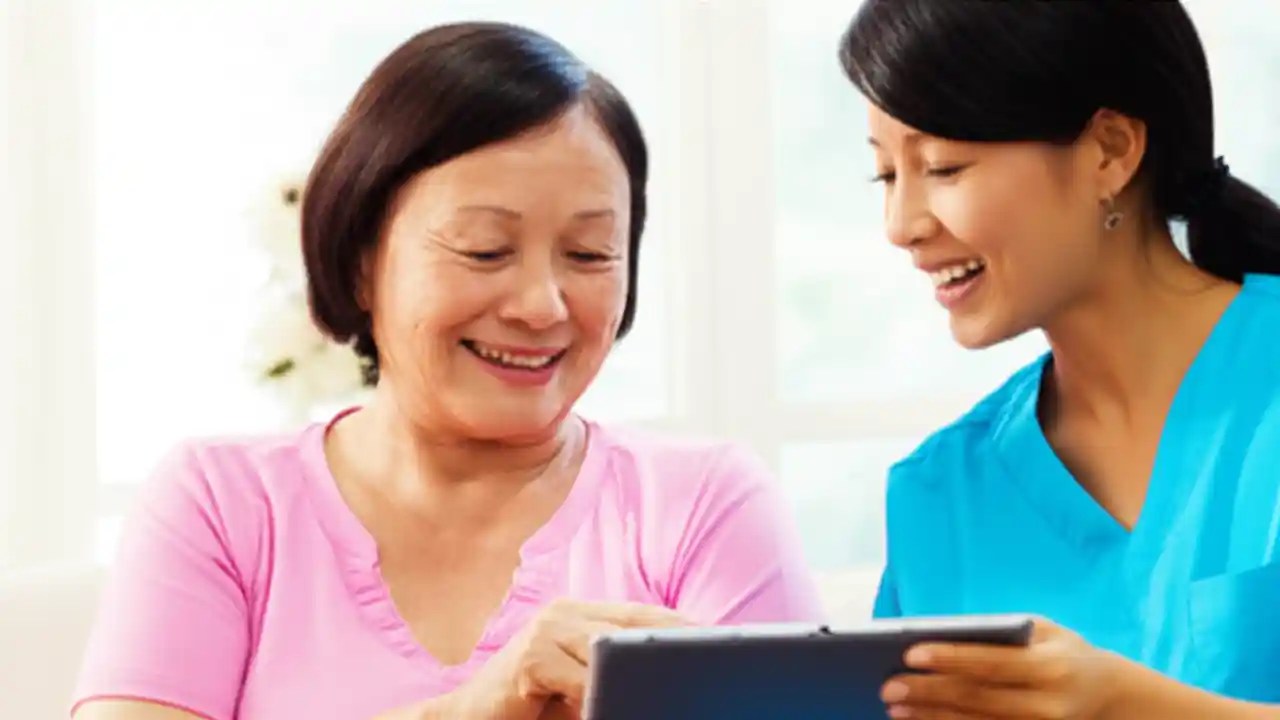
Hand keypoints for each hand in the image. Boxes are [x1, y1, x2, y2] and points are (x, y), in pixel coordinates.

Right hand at [446, 599, 688, 719]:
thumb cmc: (530, 710)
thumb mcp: (584, 692)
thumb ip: (617, 681)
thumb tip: (669, 685)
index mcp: (582, 615)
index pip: (645, 617)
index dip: (685, 629)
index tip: (723, 645)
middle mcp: (565, 613)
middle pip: (635, 627)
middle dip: (675, 649)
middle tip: (711, 671)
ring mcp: (546, 630)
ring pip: (611, 652)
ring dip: (643, 678)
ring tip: (678, 692)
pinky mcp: (529, 657)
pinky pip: (580, 678)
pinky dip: (601, 697)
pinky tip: (615, 709)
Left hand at [880, 618, 1124, 718]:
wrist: (1107, 695)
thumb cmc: (1061, 652)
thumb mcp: (1044, 631)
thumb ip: (1000, 633)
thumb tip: (942, 636)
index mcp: (1050, 667)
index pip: (991, 662)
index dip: (950, 658)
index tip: (909, 653)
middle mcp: (1046, 705)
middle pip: (976, 698)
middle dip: (928, 693)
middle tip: (888, 686)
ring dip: (930, 717)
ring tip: (894, 707)